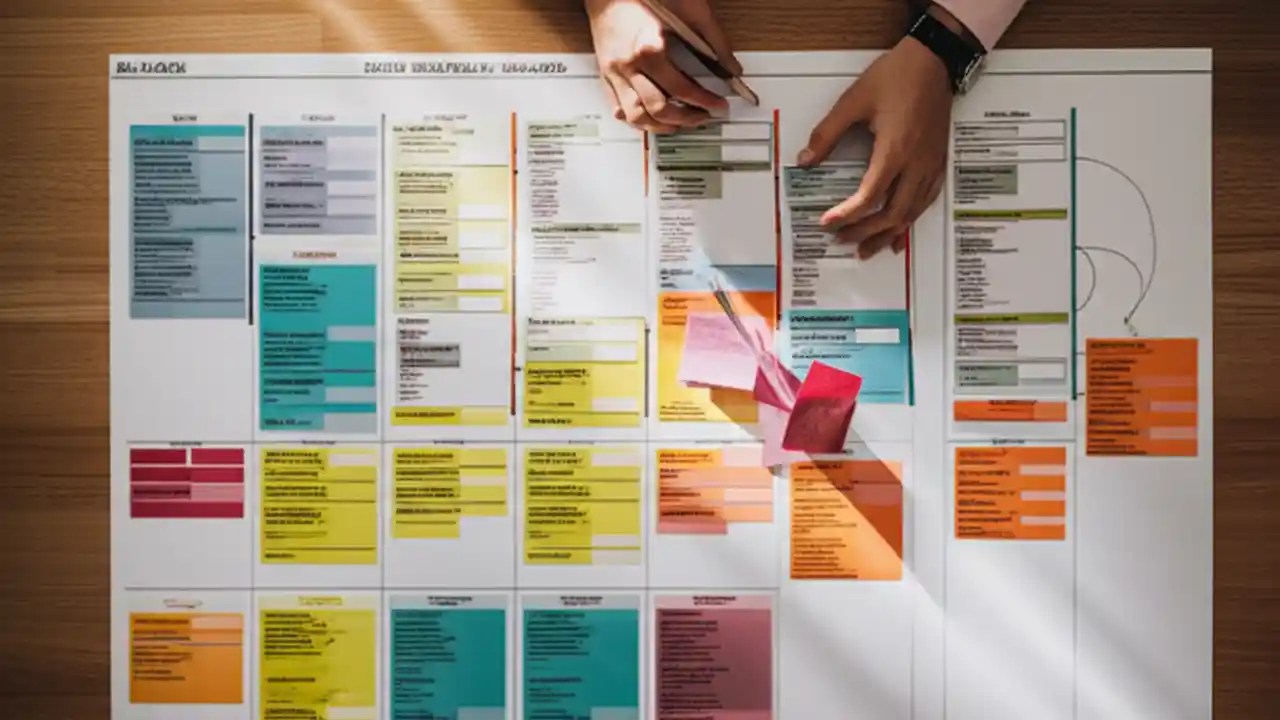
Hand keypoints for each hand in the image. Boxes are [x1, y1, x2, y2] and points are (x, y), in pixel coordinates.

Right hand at [584, 0, 740, 132]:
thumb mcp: (689, 9)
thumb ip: (715, 38)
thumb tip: (731, 66)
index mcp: (649, 48)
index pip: (681, 89)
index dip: (705, 102)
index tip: (718, 106)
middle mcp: (629, 64)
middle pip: (658, 109)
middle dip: (684, 119)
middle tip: (701, 118)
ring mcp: (614, 72)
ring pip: (635, 116)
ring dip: (659, 126)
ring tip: (677, 124)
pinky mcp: (606, 74)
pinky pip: (618, 108)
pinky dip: (635, 119)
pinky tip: (648, 118)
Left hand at [798, 35, 952, 257]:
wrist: (934, 61)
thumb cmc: (897, 77)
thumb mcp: (854, 101)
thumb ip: (828, 134)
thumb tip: (806, 159)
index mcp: (895, 150)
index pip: (869, 196)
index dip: (847, 214)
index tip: (827, 223)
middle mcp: (917, 163)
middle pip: (892, 212)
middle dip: (865, 231)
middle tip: (841, 240)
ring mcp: (930, 165)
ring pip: (912, 213)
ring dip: (887, 234)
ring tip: (866, 249)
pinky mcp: (937, 162)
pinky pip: (925, 202)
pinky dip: (910, 222)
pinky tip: (898, 235)